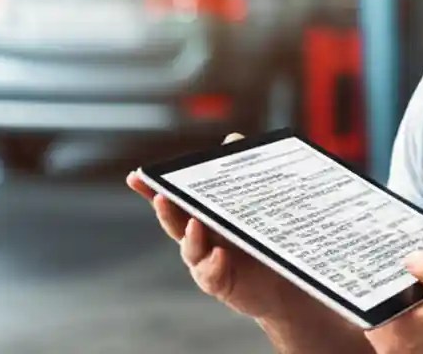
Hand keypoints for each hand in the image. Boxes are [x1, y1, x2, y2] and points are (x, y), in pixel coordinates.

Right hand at [126, 132, 309, 321]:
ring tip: (195, 224)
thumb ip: (244, 171)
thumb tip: (232, 139)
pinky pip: (211, 275)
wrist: (287, 276)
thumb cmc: (265, 236)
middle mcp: (200, 237)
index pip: (175, 198)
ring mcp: (207, 261)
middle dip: (166, 210)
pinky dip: (213, 265)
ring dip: (191, 237)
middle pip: (175, 223)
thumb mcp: (259, 200)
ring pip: (190, 250)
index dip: (152, 189)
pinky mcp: (221, 282)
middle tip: (162, 197)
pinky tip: (220, 255)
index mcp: (204, 214)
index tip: (135, 176)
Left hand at [365, 252, 422, 353]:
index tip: (382, 267)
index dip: (375, 284)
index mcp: (397, 332)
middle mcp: (391, 350)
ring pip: (388, 329)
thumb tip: (409, 259)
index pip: (369, 304)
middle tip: (399, 273)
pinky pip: (400, 340)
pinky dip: (408, 325)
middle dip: (387, 296)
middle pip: (377, 316)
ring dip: (399, 311)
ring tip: (412, 288)